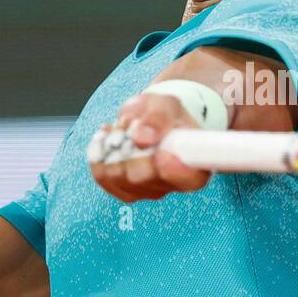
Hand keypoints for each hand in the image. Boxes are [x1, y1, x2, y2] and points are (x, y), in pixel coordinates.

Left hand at [89, 92, 211, 201]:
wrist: (154, 121)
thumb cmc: (166, 114)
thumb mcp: (166, 105)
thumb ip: (158, 118)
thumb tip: (142, 137)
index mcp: (197, 165)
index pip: (190, 178)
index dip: (173, 169)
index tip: (160, 153)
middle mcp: (175, 184)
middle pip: (142, 176)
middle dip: (129, 148)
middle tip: (129, 125)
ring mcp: (150, 191)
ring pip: (119, 177)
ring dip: (112, 149)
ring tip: (119, 129)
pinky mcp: (128, 192)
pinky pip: (105, 178)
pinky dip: (100, 157)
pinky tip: (108, 141)